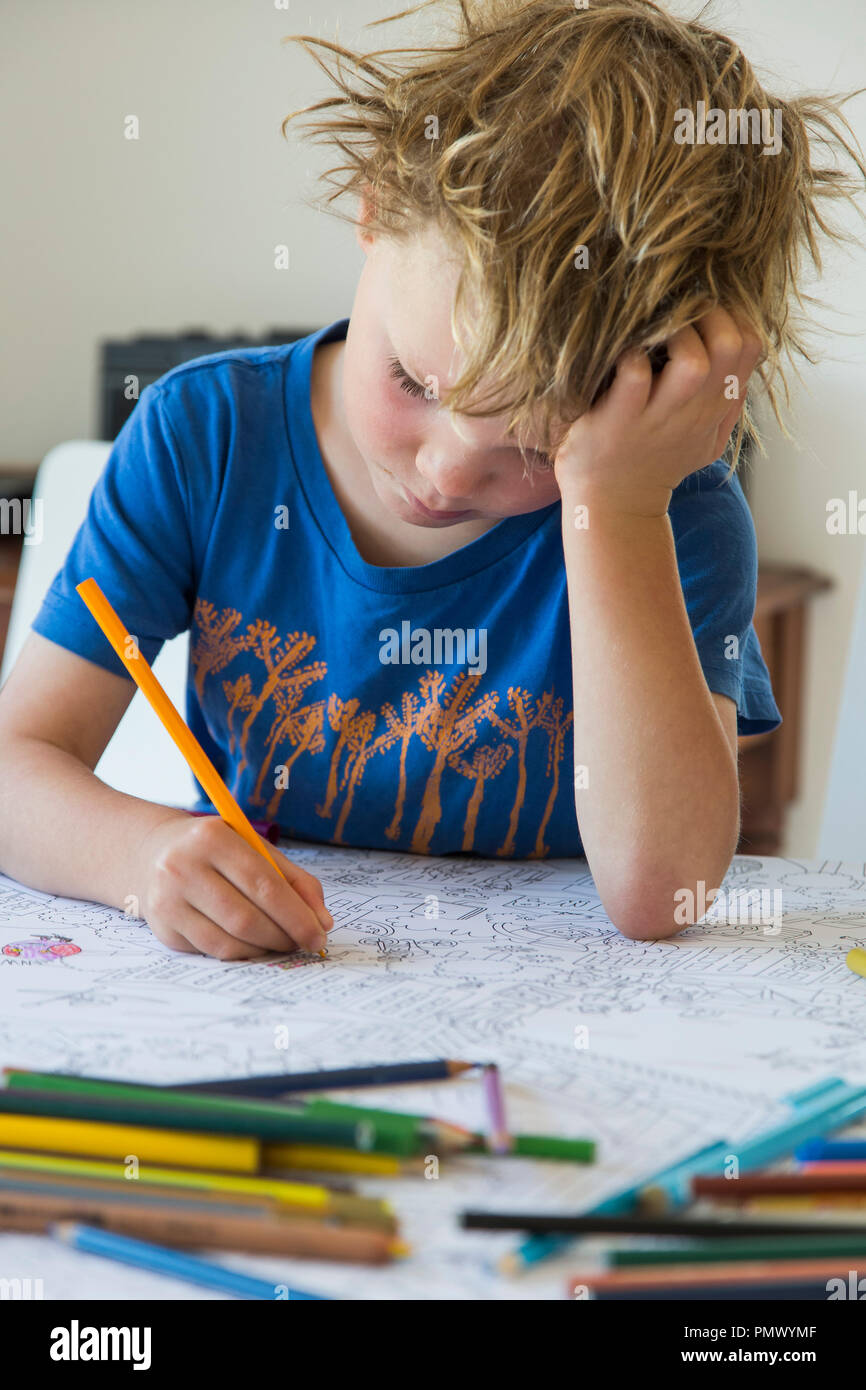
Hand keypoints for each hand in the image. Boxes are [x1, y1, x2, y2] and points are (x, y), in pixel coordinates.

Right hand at [133, 813, 332, 959]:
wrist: (153, 853)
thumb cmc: (216, 851)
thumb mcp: (254, 848)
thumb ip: (294, 880)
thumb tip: (322, 921)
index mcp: (212, 838)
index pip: (263, 885)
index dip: (297, 915)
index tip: (319, 933)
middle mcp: (182, 867)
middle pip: (245, 918)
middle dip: (283, 937)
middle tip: (303, 941)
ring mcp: (167, 901)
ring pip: (228, 942)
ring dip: (264, 949)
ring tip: (280, 942)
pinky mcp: (163, 928)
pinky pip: (212, 952)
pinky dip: (241, 953)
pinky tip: (253, 943)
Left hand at [553, 307, 763, 517]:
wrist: (615, 507)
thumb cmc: (657, 462)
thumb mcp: (707, 439)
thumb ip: (729, 403)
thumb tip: (742, 357)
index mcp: (716, 407)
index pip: (750, 346)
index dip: (731, 316)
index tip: (703, 314)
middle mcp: (694, 411)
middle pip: (730, 345)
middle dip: (706, 314)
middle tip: (677, 315)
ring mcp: (657, 417)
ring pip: (692, 363)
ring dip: (673, 336)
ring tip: (652, 337)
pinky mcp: (618, 421)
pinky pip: (633, 375)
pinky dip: (628, 357)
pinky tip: (619, 358)